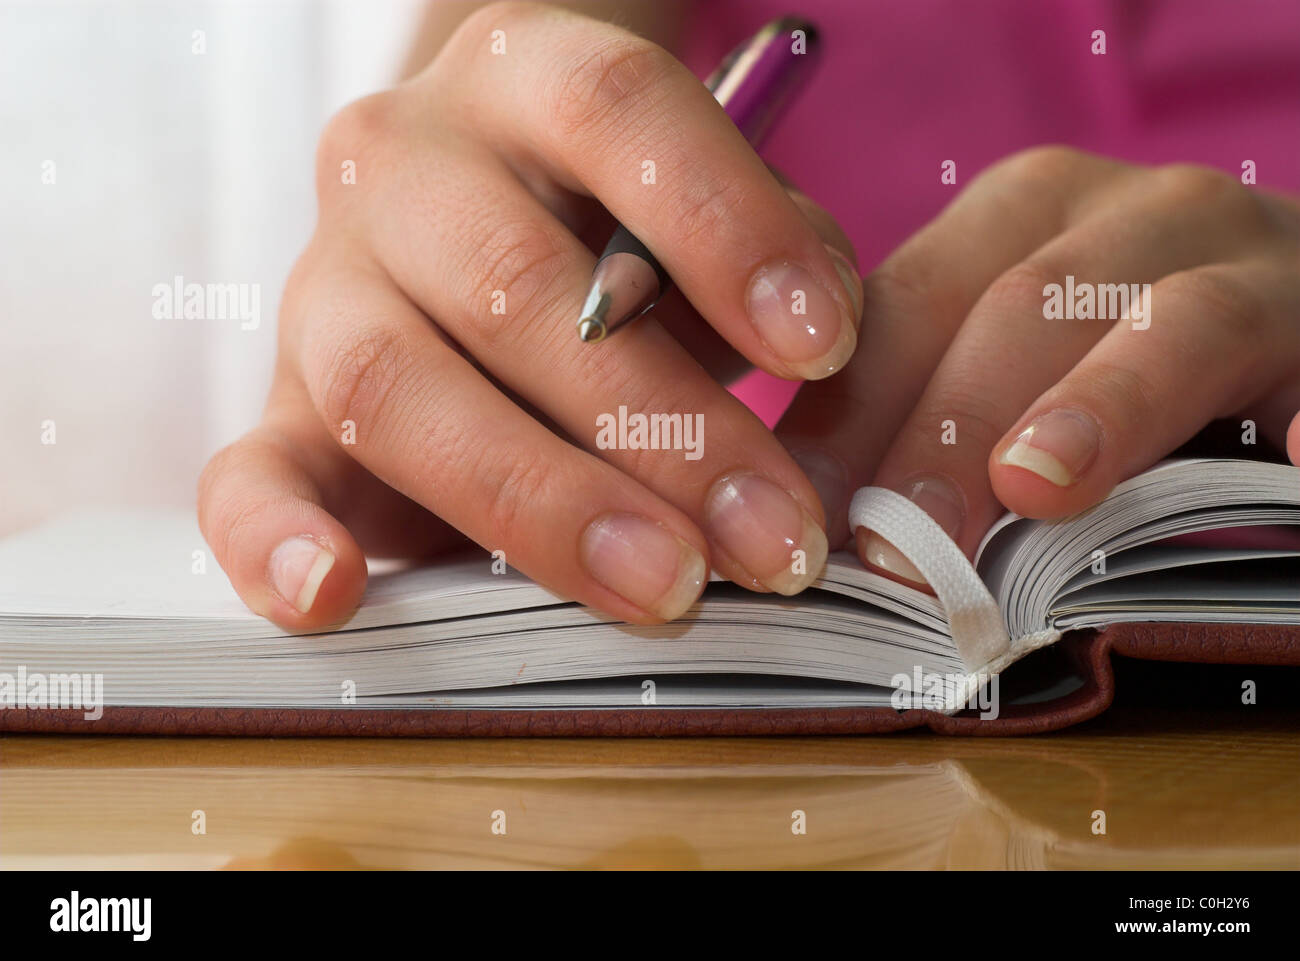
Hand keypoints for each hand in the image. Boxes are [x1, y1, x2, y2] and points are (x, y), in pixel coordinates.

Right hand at [198, 2, 862, 629]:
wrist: (463, 245)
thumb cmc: (615, 238)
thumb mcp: (702, 218)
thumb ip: (771, 253)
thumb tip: (818, 340)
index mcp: (521, 81)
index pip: (617, 112)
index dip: (724, 226)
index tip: (822, 350)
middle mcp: (401, 166)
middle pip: (515, 284)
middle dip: (663, 428)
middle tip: (772, 539)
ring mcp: (322, 290)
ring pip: (395, 387)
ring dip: (540, 501)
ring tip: (661, 588)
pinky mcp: (277, 411)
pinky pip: (240, 475)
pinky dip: (273, 542)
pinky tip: (331, 599)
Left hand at [778, 146, 1299, 586]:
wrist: (1281, 304)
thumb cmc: (1116, 348)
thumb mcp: (1011, 358)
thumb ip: (932, 416)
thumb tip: (831, 532)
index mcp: (1018, 218)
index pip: (905, 307)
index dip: (846, 416)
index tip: (797, 516)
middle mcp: (1126, 213)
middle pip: (1017, 306)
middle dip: (946, 429)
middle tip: (898, 545)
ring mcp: (1244, 257)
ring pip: (1169, 321)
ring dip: (1098, 409)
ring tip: (1037, 488)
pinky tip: (1294, 455)